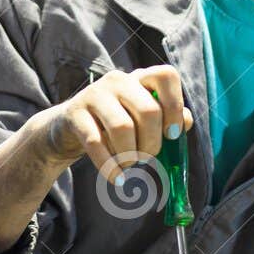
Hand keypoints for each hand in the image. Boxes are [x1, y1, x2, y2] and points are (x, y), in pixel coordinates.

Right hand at [30, 64, 194, 179]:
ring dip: (130, 155)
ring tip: (129, 165)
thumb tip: (185, 123)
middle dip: (152, 143)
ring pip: (122, 127)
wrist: (69, 128)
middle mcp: (118, 80)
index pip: (166, 76)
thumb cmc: (114, 124)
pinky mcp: (74, 113)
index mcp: (140, 78)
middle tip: (147, 157)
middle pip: (148, 110)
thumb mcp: (141, 119)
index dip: (175, 106)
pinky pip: (95, 142)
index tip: (172, 134)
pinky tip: (116, 177)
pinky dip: (109, 165)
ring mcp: (94, 94)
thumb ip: (167, 119)